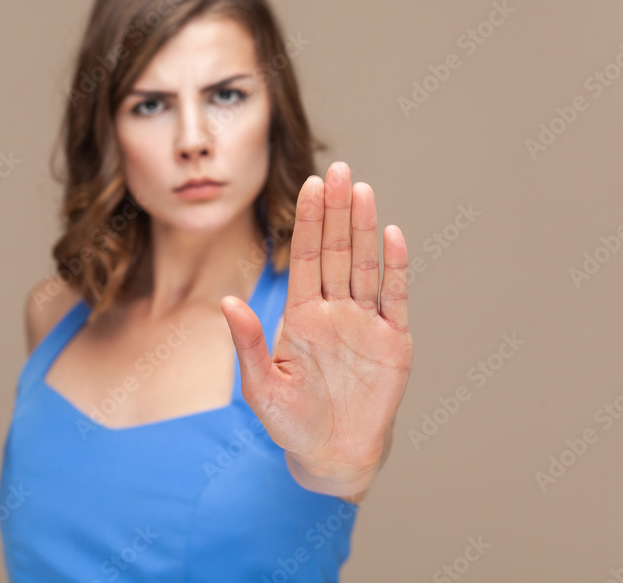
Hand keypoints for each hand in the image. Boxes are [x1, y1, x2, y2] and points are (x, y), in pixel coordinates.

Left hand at [220, 161, 413, 496]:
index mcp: (301, 315)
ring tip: (363, 189)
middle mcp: (334, 310)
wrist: (332, 454)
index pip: (304, 258)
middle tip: (340, 169)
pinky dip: (396, 267)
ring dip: (365, 228)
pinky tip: (393, 235)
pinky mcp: (393, 341)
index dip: (308, 222)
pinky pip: (395, 297)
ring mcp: (366, 322)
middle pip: (336, 251)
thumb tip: (226, 301)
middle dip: (337, 211)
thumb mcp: (261, 385)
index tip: (310, 185)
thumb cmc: (291, 421)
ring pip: (365, 265)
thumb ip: (246, 343)